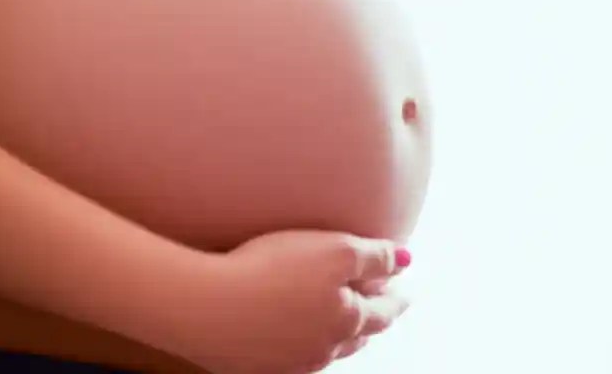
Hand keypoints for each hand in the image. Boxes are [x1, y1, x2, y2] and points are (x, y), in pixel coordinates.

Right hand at [164, 230, 411, 373]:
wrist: (205, 306)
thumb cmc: (272, 269)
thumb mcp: (336, 250)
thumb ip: (375, 256)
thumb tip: (406, 261)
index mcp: (348, 319)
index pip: (384, 311)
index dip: (397, 299)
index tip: (406, 293)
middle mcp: (325, 349)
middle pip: (359, 335)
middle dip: (373, 319)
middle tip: (383, 309)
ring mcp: (291, 363)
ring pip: (328, 351)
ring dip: (342, 336)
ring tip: (348, 325)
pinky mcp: (259, 367)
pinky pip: (294, 359)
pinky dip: (306, 346)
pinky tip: (299, 338)